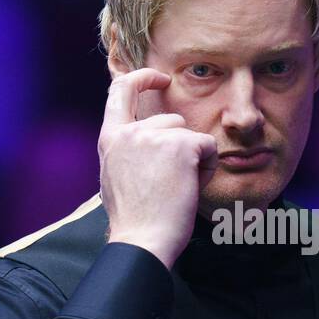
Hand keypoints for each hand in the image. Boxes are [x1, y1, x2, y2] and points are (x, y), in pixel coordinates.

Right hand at [98, 68, 217, 268]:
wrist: (142, 241)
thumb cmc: (133, 220)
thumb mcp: (114, 176)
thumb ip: (126, 150)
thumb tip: (139, 136)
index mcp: (110, 139)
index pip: (121, 89)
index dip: (143, 78)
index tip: (161, 79)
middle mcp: (129, 132)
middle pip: (170, 121)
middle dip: (179, 147)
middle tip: (169, 184)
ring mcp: (154, 136)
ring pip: (190, 135)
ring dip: (193, 159)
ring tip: (178, 189)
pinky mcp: (181, 145)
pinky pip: (208, 146)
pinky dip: (208, 167)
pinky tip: (192, 188)